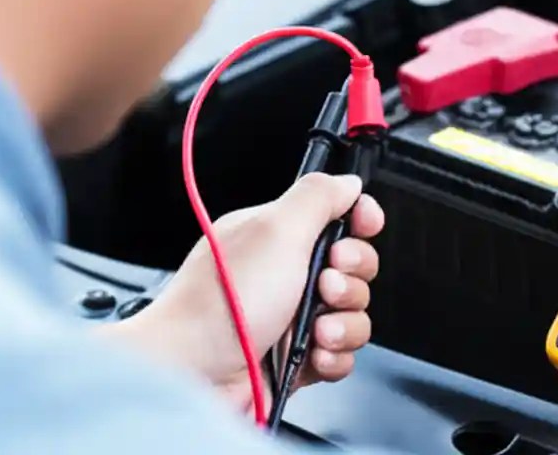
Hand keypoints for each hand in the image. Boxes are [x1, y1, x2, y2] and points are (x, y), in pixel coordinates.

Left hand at [106, 173, 383, 413]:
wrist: (194, 375)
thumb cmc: (222, 305)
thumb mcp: (274, 231)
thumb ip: (317, 197)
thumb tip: (348, 181)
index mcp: (277, 236)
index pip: (336, 215)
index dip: (359, 218)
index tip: (363, 224)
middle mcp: (287, 274)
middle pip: (354, 265)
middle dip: (350, 276)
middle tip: (324, 284)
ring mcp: (293, 317)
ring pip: (353, 311)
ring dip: (344, 321)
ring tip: (316, 329)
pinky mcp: (299, 357)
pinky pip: (342, 352)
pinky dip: (334, 355)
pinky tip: (313, 353)